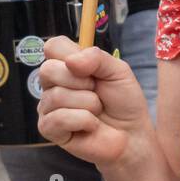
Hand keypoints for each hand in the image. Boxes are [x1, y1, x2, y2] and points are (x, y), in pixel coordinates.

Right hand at [36, 36, 152, 167]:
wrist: (132, 134)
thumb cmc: (123, 101)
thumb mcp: (118, 71)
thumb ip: (97, 58)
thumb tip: (71, 61)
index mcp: (67, 66)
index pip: (52, 46)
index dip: (71, 54)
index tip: (90, 69)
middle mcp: (53, 84)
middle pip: (48, 69)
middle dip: (81, 82)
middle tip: (96, 91)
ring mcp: (48, 106)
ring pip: (56, 96)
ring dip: (87, 103)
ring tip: (96, 110)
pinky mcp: (48, 129)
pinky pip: (59, 118)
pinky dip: (83, 120)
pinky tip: (91, 125)